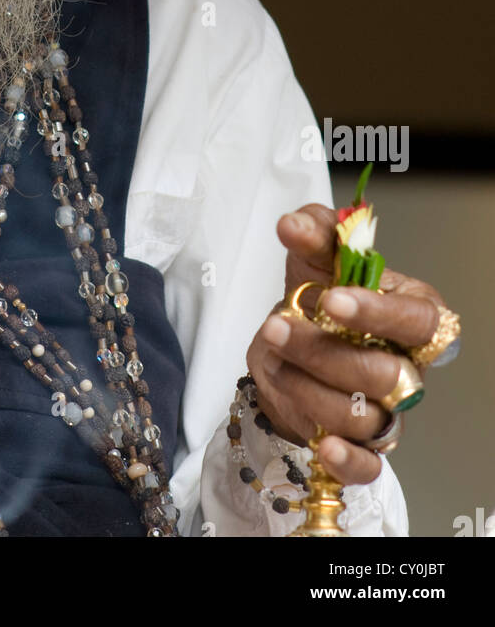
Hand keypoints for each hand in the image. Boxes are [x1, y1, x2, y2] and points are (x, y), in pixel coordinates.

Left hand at [246, 203, 443, 485]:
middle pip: (382, 373)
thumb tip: (292, 225)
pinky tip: (319, 442)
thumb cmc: (318, 295)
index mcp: (411, 314)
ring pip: (362, 416)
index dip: (379, 314)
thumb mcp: (315, 255)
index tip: (332, 300)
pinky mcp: (363, 445)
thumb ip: (313, 231)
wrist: (291, 342)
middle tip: (276, 326)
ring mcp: (387, 409)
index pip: (418, 320)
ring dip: (308, 388)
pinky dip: (345, 459)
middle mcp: (407, 367)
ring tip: (272, 357)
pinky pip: (367, 466)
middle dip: (321, 350)